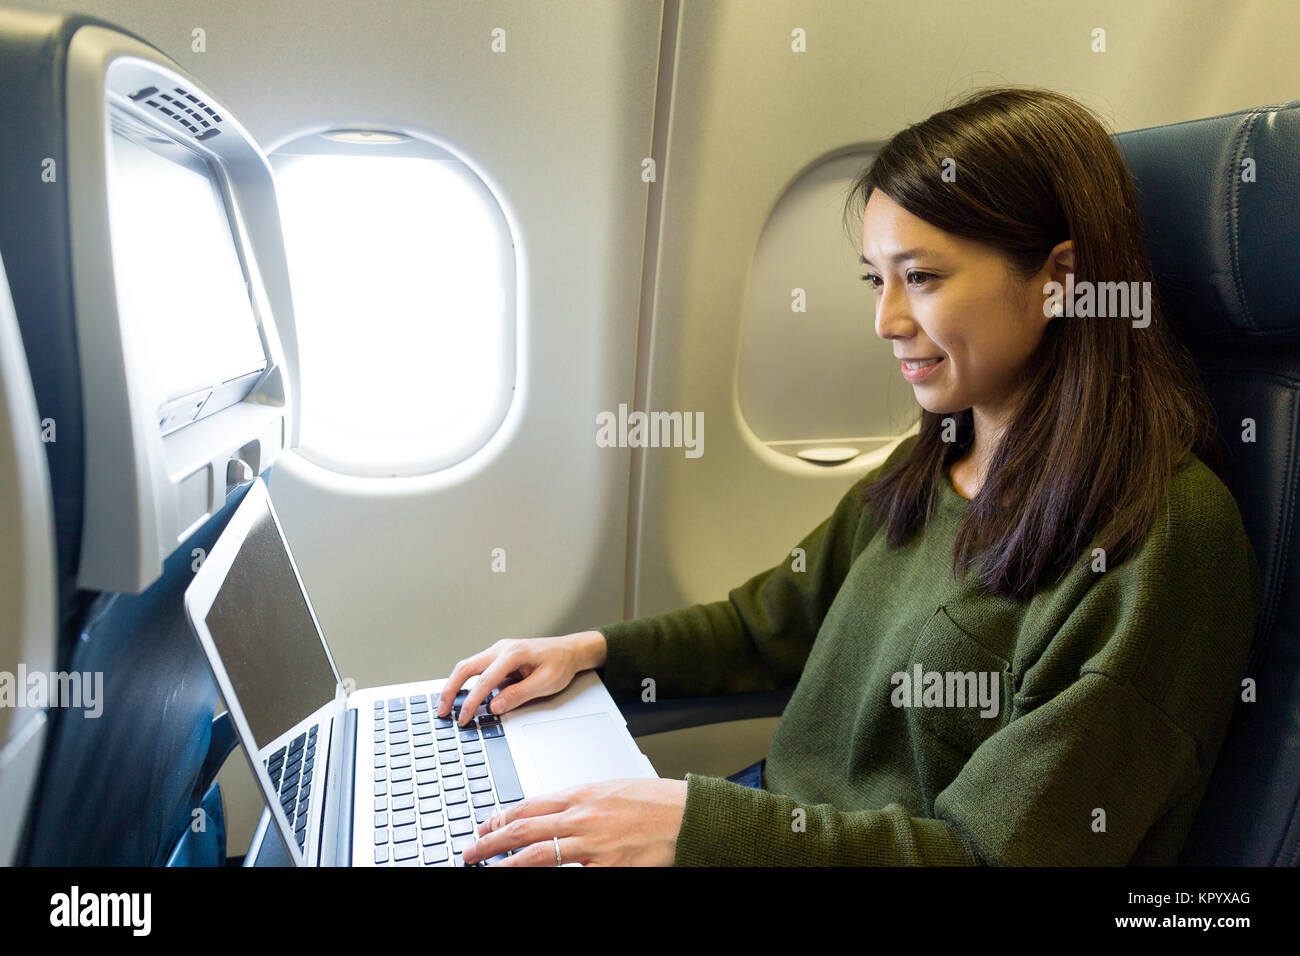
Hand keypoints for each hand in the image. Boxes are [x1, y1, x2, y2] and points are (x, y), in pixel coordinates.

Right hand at [434, 631, 606, 726]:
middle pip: (466, 668)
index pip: (485, 681)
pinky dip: (465, 682)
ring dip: (454, 685)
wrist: (570, 650)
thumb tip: (494, 706)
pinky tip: (461, 696)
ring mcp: (498, 651)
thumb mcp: (545, 683)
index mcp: (513, 654)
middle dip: (450, 690)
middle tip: (441, 711)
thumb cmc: (561, 664)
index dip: (472, 702)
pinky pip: (477, 669)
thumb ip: (519, 695)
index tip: (464, 718)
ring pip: (468, 667)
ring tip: (445, 706)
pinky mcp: (498, 657)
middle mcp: (501, 649)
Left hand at [461, 778, 688, 866]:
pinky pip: (570, 877)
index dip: (500, 819)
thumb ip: (578, 801)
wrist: (687, 815)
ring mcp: (593, 846)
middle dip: (490, 842)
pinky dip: (547, 878)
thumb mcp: (609, 789)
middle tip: (469, 852)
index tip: (484, 828)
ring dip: (507, 865)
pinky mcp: (608, 869)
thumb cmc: (654, 801)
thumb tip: (548, 811)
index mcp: (581, 794)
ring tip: (487, 870)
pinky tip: (531, 880)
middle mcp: (582, 818)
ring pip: (537, 856)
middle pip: (523, 830)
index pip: (528, 806)